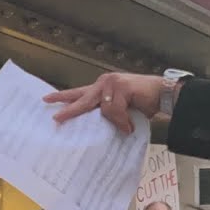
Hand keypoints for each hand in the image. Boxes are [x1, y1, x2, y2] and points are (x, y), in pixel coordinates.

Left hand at [44, 72, 163, 133]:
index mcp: (101, 89)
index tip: (46, 99)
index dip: (63, 96)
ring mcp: (112, 82)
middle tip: (56, 119)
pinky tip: (129, 124)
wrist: (163, 95)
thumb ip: (105, 115)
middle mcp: (104, 83)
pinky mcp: (121, 85)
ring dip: (117, 121)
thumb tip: (90, 127)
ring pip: (103, 109)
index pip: (78, 92)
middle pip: (82, 99)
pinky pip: (114, 109)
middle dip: (69, 110)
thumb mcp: (120, 111)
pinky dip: (122, 120)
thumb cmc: (143, 103)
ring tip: (126, 126)